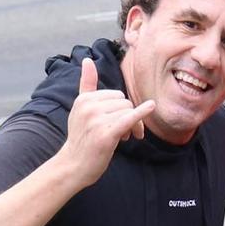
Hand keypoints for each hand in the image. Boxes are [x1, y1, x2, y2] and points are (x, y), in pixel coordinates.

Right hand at [61, 56, 155, 184]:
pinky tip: (151, 107)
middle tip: (124, 134)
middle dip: (128, 117)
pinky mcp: (106, 134)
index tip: (119, 125)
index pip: (116, 95)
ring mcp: (97, 120)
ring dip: (132, 126)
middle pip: (124, 102)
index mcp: (84, 99)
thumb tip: (88, 60)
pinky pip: (129, 118)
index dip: (122, 109)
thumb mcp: (80, 108)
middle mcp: (89, 107)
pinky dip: (141, 113)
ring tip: (124, 139)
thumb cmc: (81, 138)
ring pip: (128, 112)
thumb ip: (86, 84)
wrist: (74, 166)